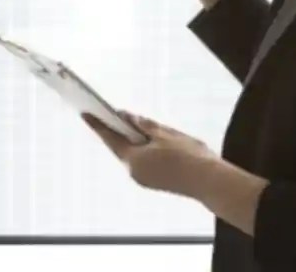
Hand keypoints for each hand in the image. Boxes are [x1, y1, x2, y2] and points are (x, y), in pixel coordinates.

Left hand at [82, 110, 219, 199]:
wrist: (210, 182)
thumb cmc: (188, 156)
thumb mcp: (165, 134)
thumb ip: (145, 125)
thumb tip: (130, 118)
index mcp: (133, 160)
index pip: (110, 139)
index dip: (98, 125)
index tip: (85, 114)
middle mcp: (135, 173)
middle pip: (121, 147)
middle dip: (118, 131)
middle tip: (110, 114)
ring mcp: (145, 180)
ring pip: (134, 155)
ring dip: (132, 140)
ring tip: (131, 123)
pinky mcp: (155, 182)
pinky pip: (143, 162)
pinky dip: (142, 150)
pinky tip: (148, 140)